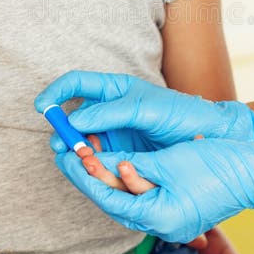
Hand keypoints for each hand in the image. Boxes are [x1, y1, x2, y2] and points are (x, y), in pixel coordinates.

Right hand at [35, 71, 253, 152]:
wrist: (211, 139)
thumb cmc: (182, 115)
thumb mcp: (146, 109)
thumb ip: (111, 113)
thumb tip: (75, 120)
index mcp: (114, 89)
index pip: (76, 84)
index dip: (56, 93)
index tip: (43, 108)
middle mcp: (110, 110)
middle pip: (74, 117)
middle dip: (63, 130)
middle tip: (60, 145)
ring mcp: (115, 133)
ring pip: (84, 141)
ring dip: (77, 150)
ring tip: (79, 159)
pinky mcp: (121, 155)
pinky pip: (99, 159)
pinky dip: (92, 164)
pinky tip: (93, 169)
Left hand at [55, 134, 253, 241]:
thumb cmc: (217, 164)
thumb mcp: (167, 161)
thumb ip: (129, 164)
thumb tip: (95, 160)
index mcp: (160, 218)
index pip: (109, 198)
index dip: (85, 175)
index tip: (65, 154)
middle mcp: (163, 227)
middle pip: (115, 202)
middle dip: (91, 176)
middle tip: (67, 151)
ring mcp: (172, 222)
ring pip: (128, 200)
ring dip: (108, 177)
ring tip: (86, 154)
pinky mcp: (179, 211)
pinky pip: (145, 198)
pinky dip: (129, 181)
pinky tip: (116, 163)